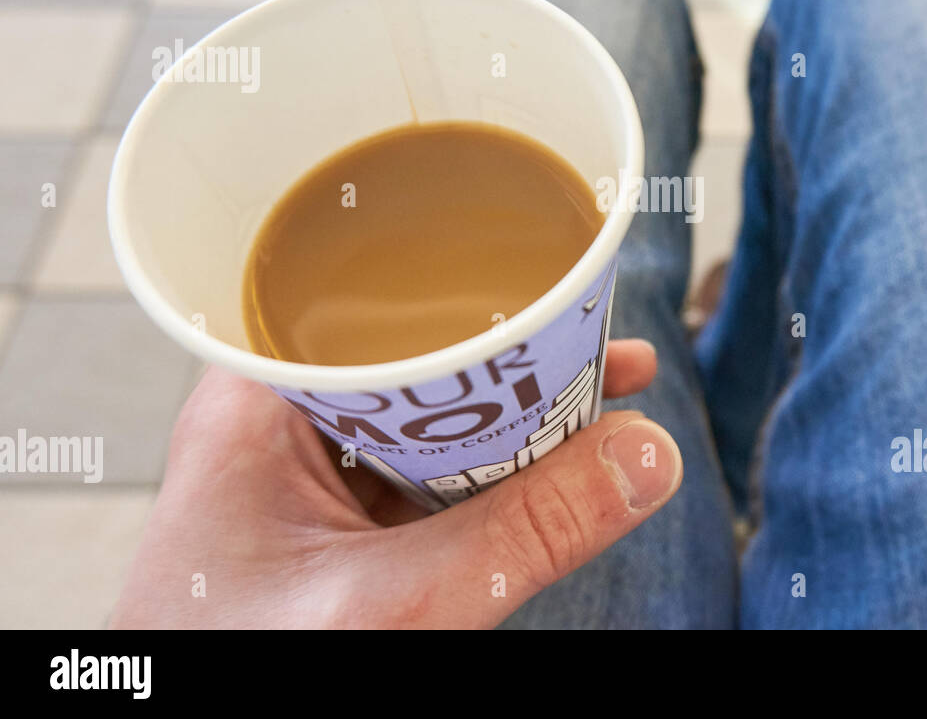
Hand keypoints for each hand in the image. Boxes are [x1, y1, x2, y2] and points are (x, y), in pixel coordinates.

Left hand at [110, 339, 679, 627]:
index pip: (375, 311)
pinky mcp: (329, 532)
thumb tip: (643, 458)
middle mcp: (277, 429)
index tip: (562, 293)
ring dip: (508, 424)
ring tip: (595, 409)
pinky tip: (537, 482)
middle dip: (515, 364)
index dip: (474, 297)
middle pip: (416, 364)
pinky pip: (421, 480)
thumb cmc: (245, 670)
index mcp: (258, 409)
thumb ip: (521, 535)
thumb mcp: (394, 605)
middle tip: (602, 353)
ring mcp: (303, 484)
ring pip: (427, 425)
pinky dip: (483, 479)